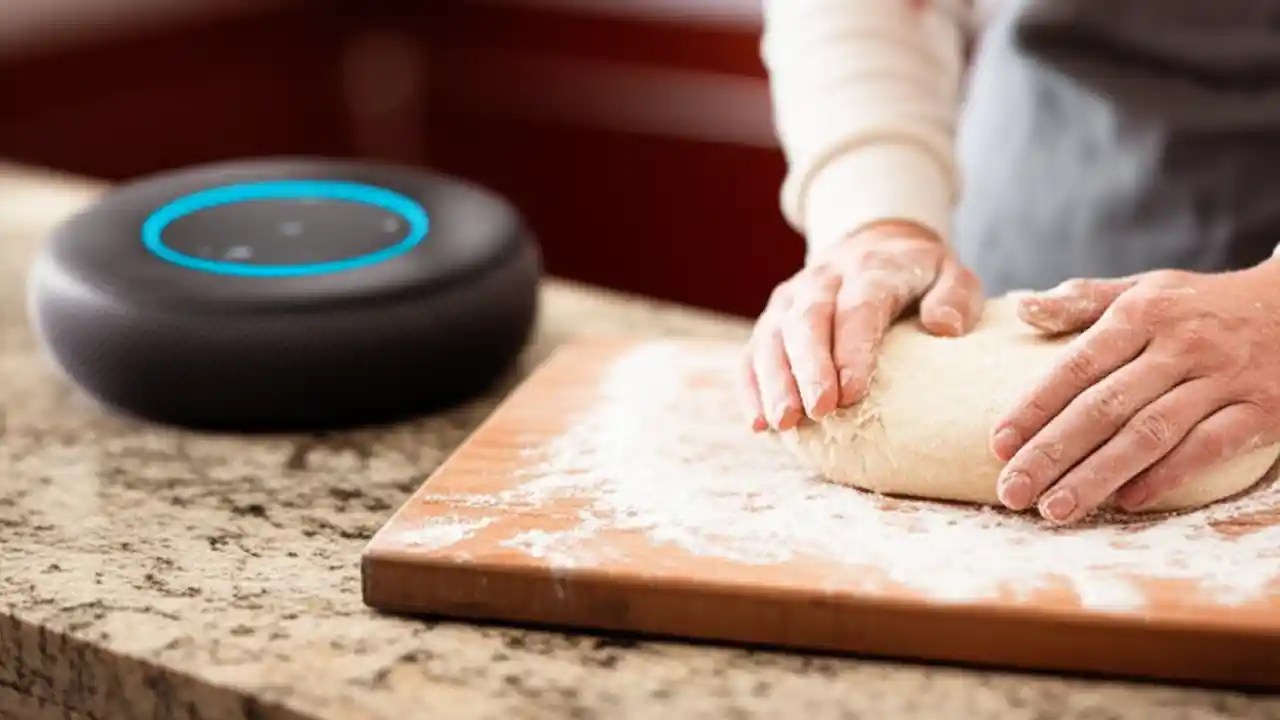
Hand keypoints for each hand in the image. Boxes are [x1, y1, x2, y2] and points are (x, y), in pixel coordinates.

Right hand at [740, 221, 983, 430]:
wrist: (873, 243)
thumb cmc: (918, 274)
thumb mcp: (952, 273)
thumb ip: (956, 297)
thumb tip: (944, 327)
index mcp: (871, 268)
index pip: (858, 307)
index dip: (852, 348)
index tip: (852, 391)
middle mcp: (823, 279)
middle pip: (808, 321)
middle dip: (809, 369)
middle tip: (818, 411)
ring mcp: (792, 298)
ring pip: (773, 337)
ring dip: (775, 381)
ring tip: (783, 422)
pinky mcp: (773, 318)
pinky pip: (753, 352)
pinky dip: (751, 387)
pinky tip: (757, 424)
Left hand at [990, 260, 1279, 523]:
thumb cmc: (1204, 305)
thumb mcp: (1147, 290)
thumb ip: (1084, 302)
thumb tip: (1023, 310)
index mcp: (1142, 314)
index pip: (1075, 366)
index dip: (1034, 407)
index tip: (998, 445)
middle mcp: (1179, 345)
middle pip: (1104, 407)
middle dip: (1052, 453)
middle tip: (1012, 492)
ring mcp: (1223, 379)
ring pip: (1150, 433)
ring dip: (1098, 475)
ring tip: (1055, 509)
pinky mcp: (1262, 409)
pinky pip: (1209, 447)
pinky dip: (1167, 476)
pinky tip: (1126, 502)